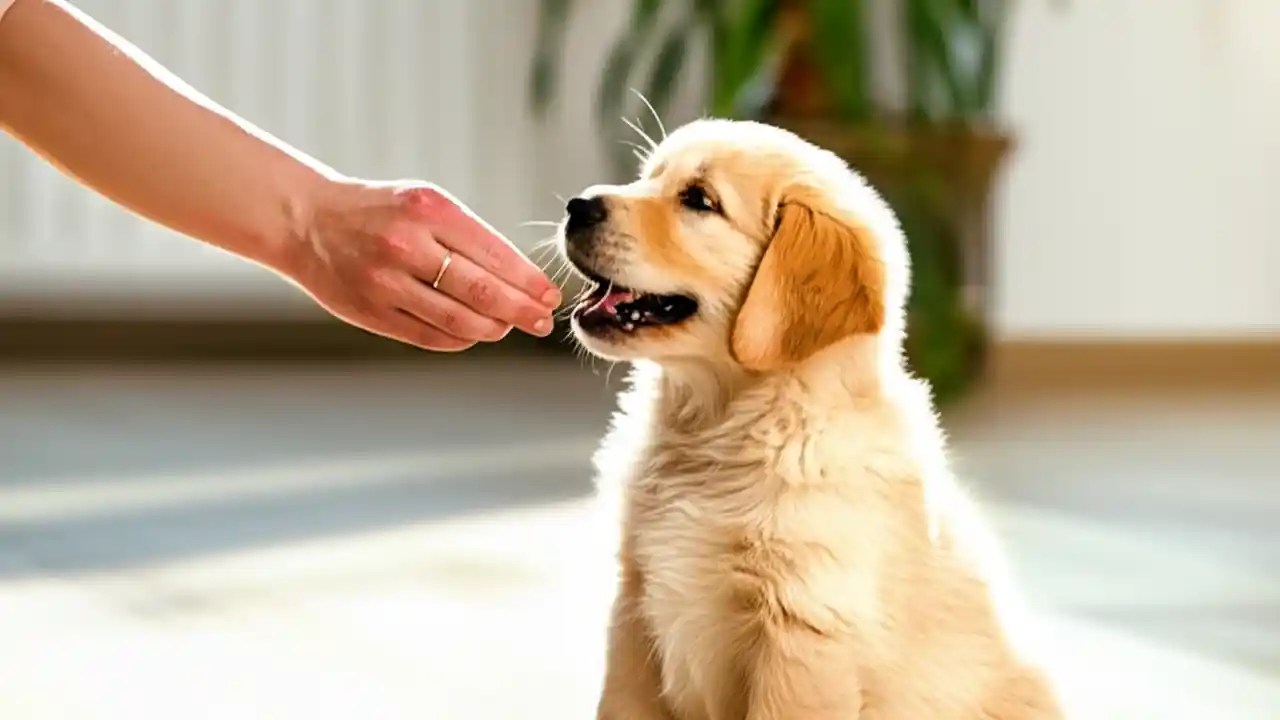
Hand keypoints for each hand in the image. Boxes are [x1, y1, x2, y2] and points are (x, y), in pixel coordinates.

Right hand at [283, 180, 560, 350]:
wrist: (308, 222)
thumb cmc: (381, 211)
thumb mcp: (426, 201)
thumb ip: (469, 236)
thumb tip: (521, 279)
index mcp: (429, 210)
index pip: (494, 254)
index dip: (528, 281)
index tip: (549, 295)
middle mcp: (407, 246)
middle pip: (482, 292)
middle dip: (522, 311)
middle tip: (543, 321)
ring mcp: (387, 283)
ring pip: (459, 321)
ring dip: (493, 329)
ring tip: (508, 327)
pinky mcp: (372, 313)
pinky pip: (430, 336)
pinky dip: (460, 339)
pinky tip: (475, 333)